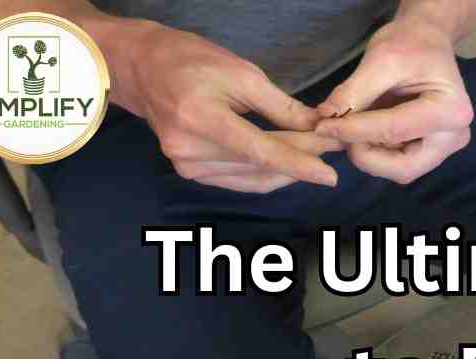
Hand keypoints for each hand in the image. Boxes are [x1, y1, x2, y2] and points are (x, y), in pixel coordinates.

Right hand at [101, 19, 340, 191]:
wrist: (141, 69)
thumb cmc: (190, 61)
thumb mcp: (240, 73)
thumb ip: (281, 107)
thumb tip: (319, 128)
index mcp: (200, 119)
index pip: (259, 151)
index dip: (298, 164)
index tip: (330, 175)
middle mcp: (190, 151)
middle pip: (261, 164)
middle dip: (302, 157)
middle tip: (335, 146)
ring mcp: (187, 167)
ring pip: (254, 177)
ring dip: (289, 168)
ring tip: (317, 153)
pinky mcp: (190, 173)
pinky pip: (240, 181)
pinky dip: (268, 174)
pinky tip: (289, 164)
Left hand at [314, 18, 472, 184]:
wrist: (427, 42)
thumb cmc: (411, 43)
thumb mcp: (381, 58)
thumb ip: (353, 92)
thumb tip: (324, 119)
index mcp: (451, 112)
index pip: (394, 131)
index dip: (354, 132)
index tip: (322, 127)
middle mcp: (454, 137)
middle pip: (403, 168)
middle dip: (365, 154)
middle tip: (337, 132)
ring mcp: (444, 148)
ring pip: (398, 170)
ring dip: (367, 154)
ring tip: (348, 126)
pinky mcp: (431, 152)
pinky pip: (398, 163)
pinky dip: (374, 151)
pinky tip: (361, 130)